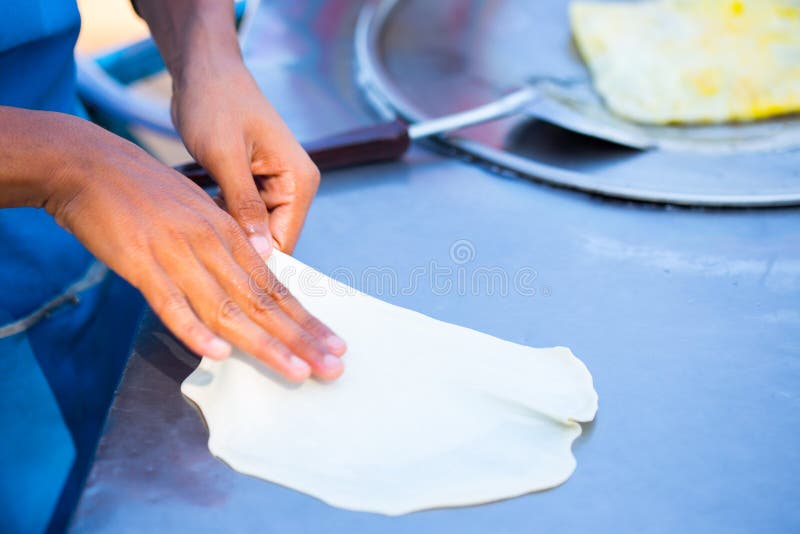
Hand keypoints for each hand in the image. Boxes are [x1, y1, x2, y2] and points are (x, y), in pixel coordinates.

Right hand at [43, 113, 344, 381]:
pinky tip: (217, 353)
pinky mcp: (140, 261)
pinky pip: (169, 302)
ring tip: (296, 371)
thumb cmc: (146, 192)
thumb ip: (224, 251)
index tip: (333, 345)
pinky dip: (193, 329)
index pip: (275, 287)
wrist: (90, 163)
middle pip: (263, 301)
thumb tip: (249, 284)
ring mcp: (177, 253)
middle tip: (332, 368)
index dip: (305, 320)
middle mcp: (212, 245)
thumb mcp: (199, 215)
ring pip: (227, 307)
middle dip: (301, 339)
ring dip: (264, 343)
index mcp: (229, 234)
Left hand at [171, 62, 318, 255]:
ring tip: (195, 221)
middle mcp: (293, 187)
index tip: (221, 270)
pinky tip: (197, 209)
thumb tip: (262, 255)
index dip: (256, 260)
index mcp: (299, 181)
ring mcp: (273, 187)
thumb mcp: (225, 156)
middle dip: (236, 244)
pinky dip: (219, 216)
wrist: (203, 70)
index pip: (285, 242)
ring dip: (225, 230)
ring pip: (252, 230)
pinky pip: (240, 216)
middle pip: (269, 240)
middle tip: (199, 242)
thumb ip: (245, 206)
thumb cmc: (215, 102)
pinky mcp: (254, 185)